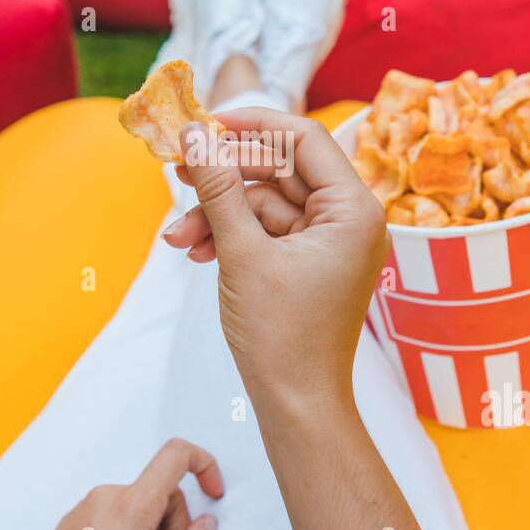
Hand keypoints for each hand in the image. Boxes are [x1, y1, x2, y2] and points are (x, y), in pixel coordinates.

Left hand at [0, 440, 222, 529]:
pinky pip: (117, 516)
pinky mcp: (75, 520)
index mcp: (130, 507)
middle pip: (162, 496)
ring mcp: (87, 506)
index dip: (205, 466)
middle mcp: (107, 495)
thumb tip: (208, 524)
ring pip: (141, 508)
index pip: (176, 455)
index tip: (215, 495)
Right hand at [163, 110, 388, 416]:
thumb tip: (195, 136)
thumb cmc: (281, 335)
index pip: (303, 139)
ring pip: (264, 203)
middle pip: (279, 170)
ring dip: (218, 214)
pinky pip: (266, 231)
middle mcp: (349, 219)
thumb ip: (219, 189)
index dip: (251, 126)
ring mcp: (329, 242)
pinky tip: (196, 251)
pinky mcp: (308, 262)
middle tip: (175, 173)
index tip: (205, 124)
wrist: (296, 405)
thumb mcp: (242, 253)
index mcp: (354, 209)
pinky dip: (231, 236)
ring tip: (176, 238)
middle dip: (223, 179)